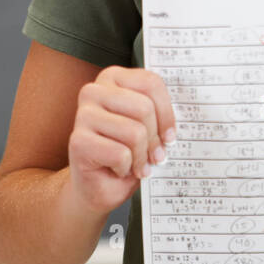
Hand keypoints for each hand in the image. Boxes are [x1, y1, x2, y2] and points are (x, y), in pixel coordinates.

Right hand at [68, 66, 176, 214]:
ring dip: (141, 157)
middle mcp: (94, 91)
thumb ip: (159, 113)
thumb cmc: (124, 153)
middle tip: (154, 156)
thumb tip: (185, 115)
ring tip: (136, 164)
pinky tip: (118, 170)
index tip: (170, 135)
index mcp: (112, 78)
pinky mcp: (78, 142)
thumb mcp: (146, 127)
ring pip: (134, 132)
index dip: (167, 113)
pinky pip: (120, 154)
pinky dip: (126, 168)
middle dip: (154, 139)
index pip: (150, 83)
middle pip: (144, 108)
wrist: (97, 185)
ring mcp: (83, 115)